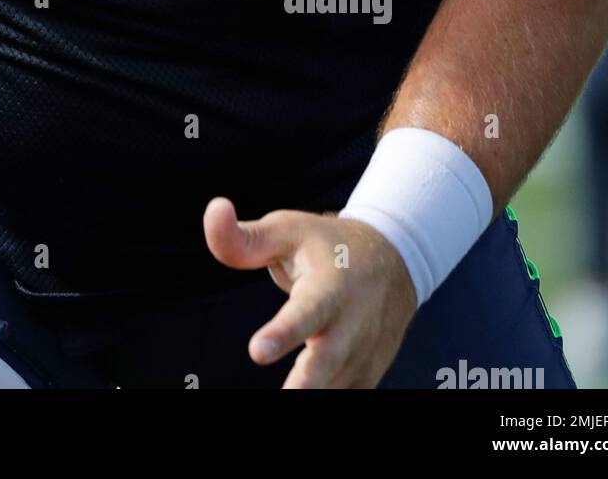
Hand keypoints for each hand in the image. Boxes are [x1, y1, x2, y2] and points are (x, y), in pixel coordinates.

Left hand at [204, 198, 416, 388]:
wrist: (394, 262)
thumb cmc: (327, 245)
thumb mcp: (287, 229)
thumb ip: (244, 236)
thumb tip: (214, 210)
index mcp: (329, 286)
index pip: (306, 311)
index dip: (284, 332)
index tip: (257, 351)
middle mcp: (350, 325)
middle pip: (328, 363)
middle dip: (306, 385)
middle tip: (284, 397)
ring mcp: (361, 354)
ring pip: (335, 386)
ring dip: (309, 391)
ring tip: (283, 395)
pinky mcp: (365, 375)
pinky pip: (342, 396)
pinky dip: (321, 395)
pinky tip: (297, 392)